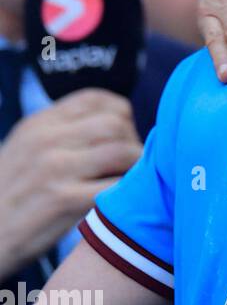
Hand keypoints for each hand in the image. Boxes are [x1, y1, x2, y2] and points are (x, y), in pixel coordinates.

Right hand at [0, 89, 141, 275]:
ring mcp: (53, 169)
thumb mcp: (26, 152)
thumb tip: (120, 128)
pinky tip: (119, 205)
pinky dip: (128, 194)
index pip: (96, 99)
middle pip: (115, 124)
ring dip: (136, 169)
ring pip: (122, 151)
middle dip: (133, 144)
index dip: (122, 117)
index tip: (123, 139)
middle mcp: (45, 140)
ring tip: (128, 186)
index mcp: (38, 124)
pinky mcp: (62, 200)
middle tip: (129, 169)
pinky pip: (116, 187)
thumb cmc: (11, 197)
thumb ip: (64, 136)